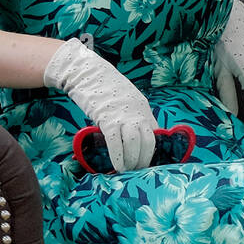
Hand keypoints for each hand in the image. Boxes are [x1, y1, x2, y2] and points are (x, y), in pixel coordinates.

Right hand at [44, 38, 156, 170]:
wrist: (88, 72)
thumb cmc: (105, 88)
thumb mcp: (126, 100)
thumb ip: (133, 115)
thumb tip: (136, 134)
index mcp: (144, 108)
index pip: (156, 133)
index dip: (153, 151)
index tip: (149, 163)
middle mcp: (137, 112)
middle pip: (148, 141)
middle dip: (144, 159)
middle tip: (137, 171)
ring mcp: (123, 115)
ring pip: (134, 143)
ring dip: (132, 160)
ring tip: (127, 170)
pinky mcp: (107, 118)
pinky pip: (115, 141)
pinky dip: (117, 156)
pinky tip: (117, 166)